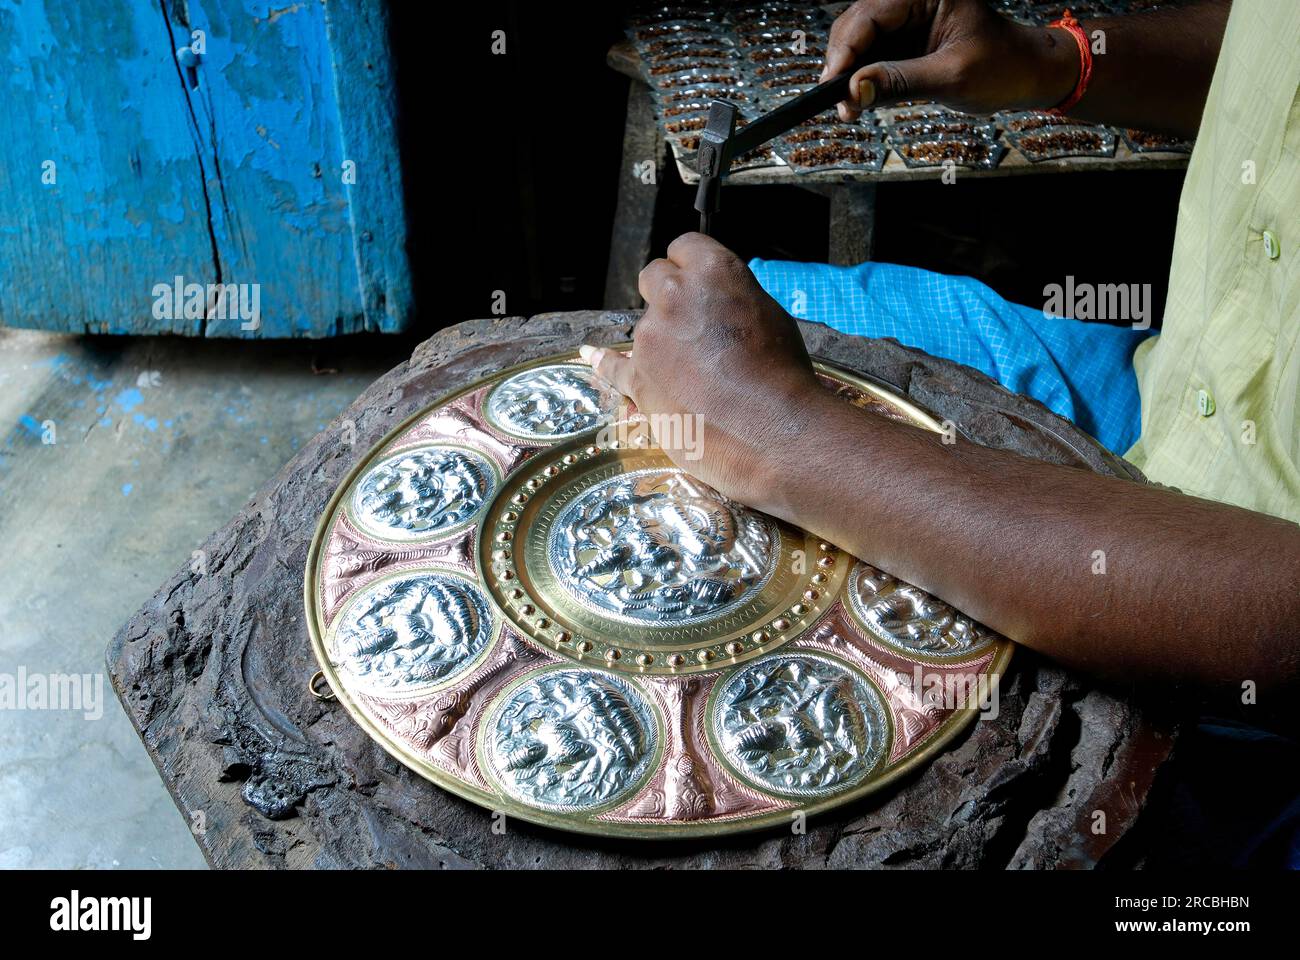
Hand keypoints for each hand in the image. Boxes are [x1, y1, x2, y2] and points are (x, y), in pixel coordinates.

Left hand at [579, 233, 820, 506]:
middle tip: (693, 323)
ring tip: (697, 374)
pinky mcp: (638, 378)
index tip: (699, 283)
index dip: (692, 265)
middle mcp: (673, 295)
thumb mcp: (768, 314)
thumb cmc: (781, 373)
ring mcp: (650, 338)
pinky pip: (613, 366)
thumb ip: (731, 297)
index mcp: (711, 270)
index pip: (684, 246)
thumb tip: (715, 302)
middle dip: (668, 293)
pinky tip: (592, 355)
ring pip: (645, 326)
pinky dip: (605, 362)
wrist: (772, 429)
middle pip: (654, 277)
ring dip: (662, 339)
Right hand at [823, 0, 1076, 118]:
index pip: (870, 14)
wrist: (1027, 74)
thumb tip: (852, 91)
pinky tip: (858, 101)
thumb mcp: (950, 77)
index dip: (846, 50)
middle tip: (838, 103)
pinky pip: (872, 55)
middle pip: (857, 25)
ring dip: (849, 74)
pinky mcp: (905, 41)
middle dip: (842, 63)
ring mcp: (907, 20)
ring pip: (859, 42)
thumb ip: (899, 82)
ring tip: (848, 108)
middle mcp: (913, 0)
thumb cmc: (1002, 68)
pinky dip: (862, 79)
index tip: (831, 84)